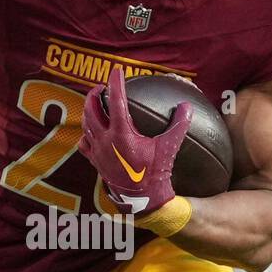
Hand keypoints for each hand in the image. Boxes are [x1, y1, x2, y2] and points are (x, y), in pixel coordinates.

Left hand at [79, 67, 191, 215]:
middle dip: (94, 95)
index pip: (116, 100)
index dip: (115, 83)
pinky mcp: (96, 163)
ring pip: (86, 125)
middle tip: (100, 87)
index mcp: (122, 133)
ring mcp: (98, 152)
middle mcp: (106, 140)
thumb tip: (187, 107)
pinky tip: (90, 132)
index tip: (116, 71)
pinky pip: (84, 144)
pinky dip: (86, 134)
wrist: (143, 200)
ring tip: (93, 104)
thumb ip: (178, 125)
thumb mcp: (169, 148)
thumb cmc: (156, 173)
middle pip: (92, 110)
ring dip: (88, 111)